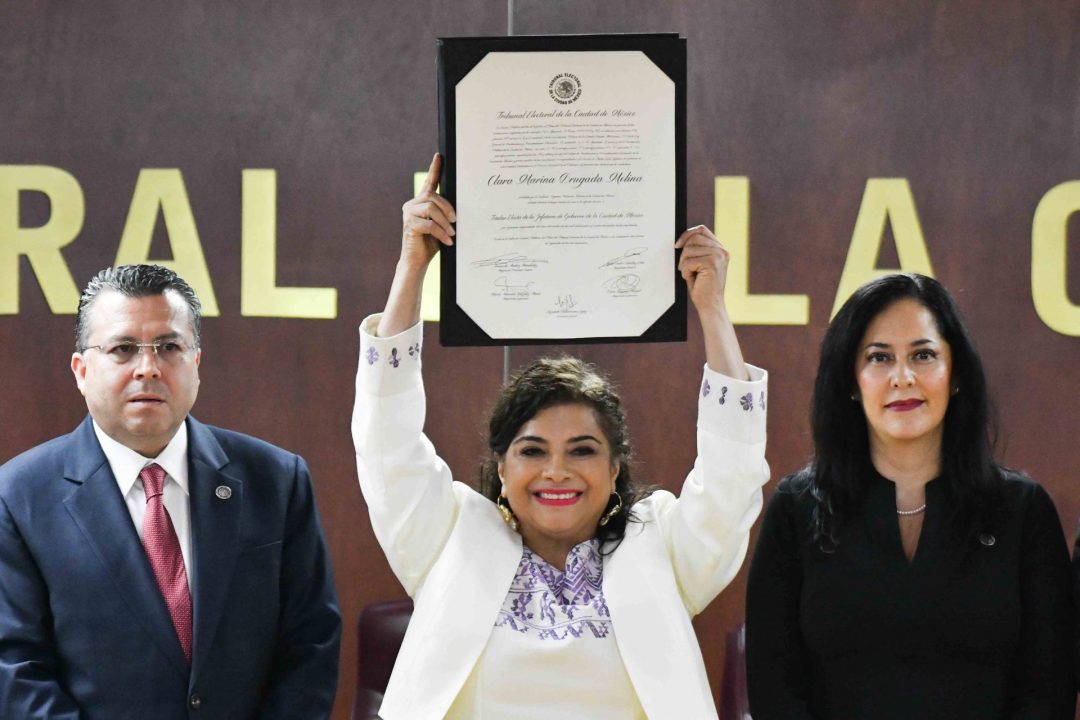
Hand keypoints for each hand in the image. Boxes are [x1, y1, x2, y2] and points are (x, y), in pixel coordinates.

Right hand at [400, 153, 456, 271]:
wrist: (417, 261)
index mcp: (421, 203)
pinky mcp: (409, 225)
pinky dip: (441, 233)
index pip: (429, 182)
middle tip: (456, 222)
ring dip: (445, 222)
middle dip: (447, 208)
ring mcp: (408, 214)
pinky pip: (430, 224)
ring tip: (451, 233)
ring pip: (431, 208)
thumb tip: (460, 209)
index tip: (439, 156)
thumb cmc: (431, 244)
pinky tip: (447, 241)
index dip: (434, 168)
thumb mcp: (442, 225)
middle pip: (432, 196)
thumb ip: (445, 214)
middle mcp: (412, 205)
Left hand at [676, 225, 746, 377]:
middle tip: (683, 267)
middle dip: (684, 252)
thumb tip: (681, 240)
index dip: (687, 234)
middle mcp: (722, 251)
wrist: (711, 306)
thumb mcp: (700, 265)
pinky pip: (688, 261)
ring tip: (691, 275)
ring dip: (684, 264)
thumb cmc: (703, 288)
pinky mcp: (712, 263)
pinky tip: (692, 279)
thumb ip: (696, 251)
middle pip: (694, 237)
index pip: (702, 230)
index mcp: (721, 249)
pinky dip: (685, 271)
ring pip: (689, 249)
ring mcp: (718, 256)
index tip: (677, 245)